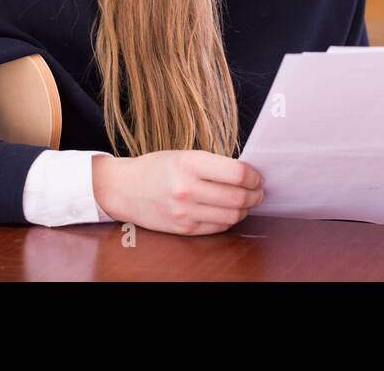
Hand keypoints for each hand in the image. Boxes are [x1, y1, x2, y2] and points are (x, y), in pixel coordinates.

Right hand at [91, 150, 263, 234]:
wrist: (125, 188)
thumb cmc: (158, 167)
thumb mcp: (185, 155)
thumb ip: (214, 164)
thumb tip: (248, 174)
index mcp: (189, 163)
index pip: (237, 173)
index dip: (254, 176)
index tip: (257, 176)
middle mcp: (187, 189)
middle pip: (237, 197)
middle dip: (255, 195)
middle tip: (259, 191)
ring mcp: (185, 212)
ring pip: (231, 215)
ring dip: (245, 209)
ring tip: (246, 201)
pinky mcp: (183, 228)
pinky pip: (218, 227)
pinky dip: (229, 220)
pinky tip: (229, 211)